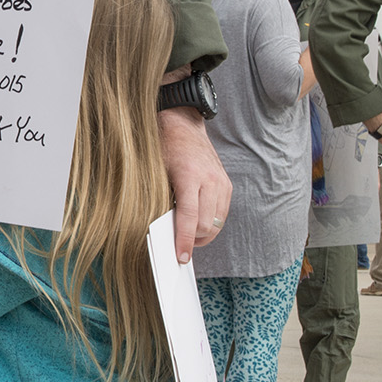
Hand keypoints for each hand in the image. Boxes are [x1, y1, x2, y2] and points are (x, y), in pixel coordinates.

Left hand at [158, 106, 231, 262]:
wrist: (182, 123)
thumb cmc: (162, 147)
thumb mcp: (154, 172)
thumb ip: (160, 200)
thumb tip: (163, 231)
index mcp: (189, 176)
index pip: (189, 218)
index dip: (184, 241)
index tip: (180, 258)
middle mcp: (210, 180)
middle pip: (205, 226)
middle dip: (191, 241)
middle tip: (177, 245)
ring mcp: (221, 183)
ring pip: (217, 223)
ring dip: (202, 234)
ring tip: (187, 235)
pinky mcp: (227, 185)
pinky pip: (222, 214)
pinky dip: (210, 223)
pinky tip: (197, 222)